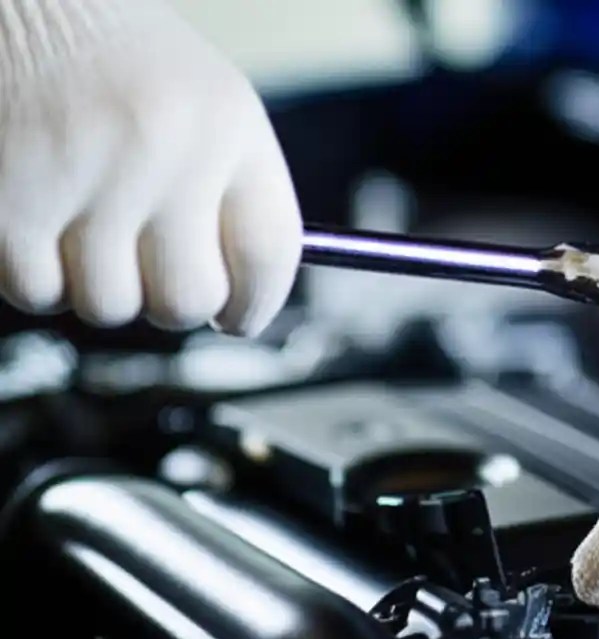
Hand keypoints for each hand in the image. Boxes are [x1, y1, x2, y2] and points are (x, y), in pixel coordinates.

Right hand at [0, 0, 299, 334]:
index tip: (239, 316)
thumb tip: (244, 296)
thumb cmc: (115, 60)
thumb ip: (231, 190)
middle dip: (168, 301)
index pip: (271, 252)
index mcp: (228, 124)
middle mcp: (166, 148)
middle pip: (188, 300)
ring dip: (93, 282)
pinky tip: (35, 217)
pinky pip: (36, 291)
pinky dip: (32, 273)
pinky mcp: (12, 198)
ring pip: (109, 306)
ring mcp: (86, 173)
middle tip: (146, 268)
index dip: (257, 302)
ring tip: (81, 220)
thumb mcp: (203, 103)